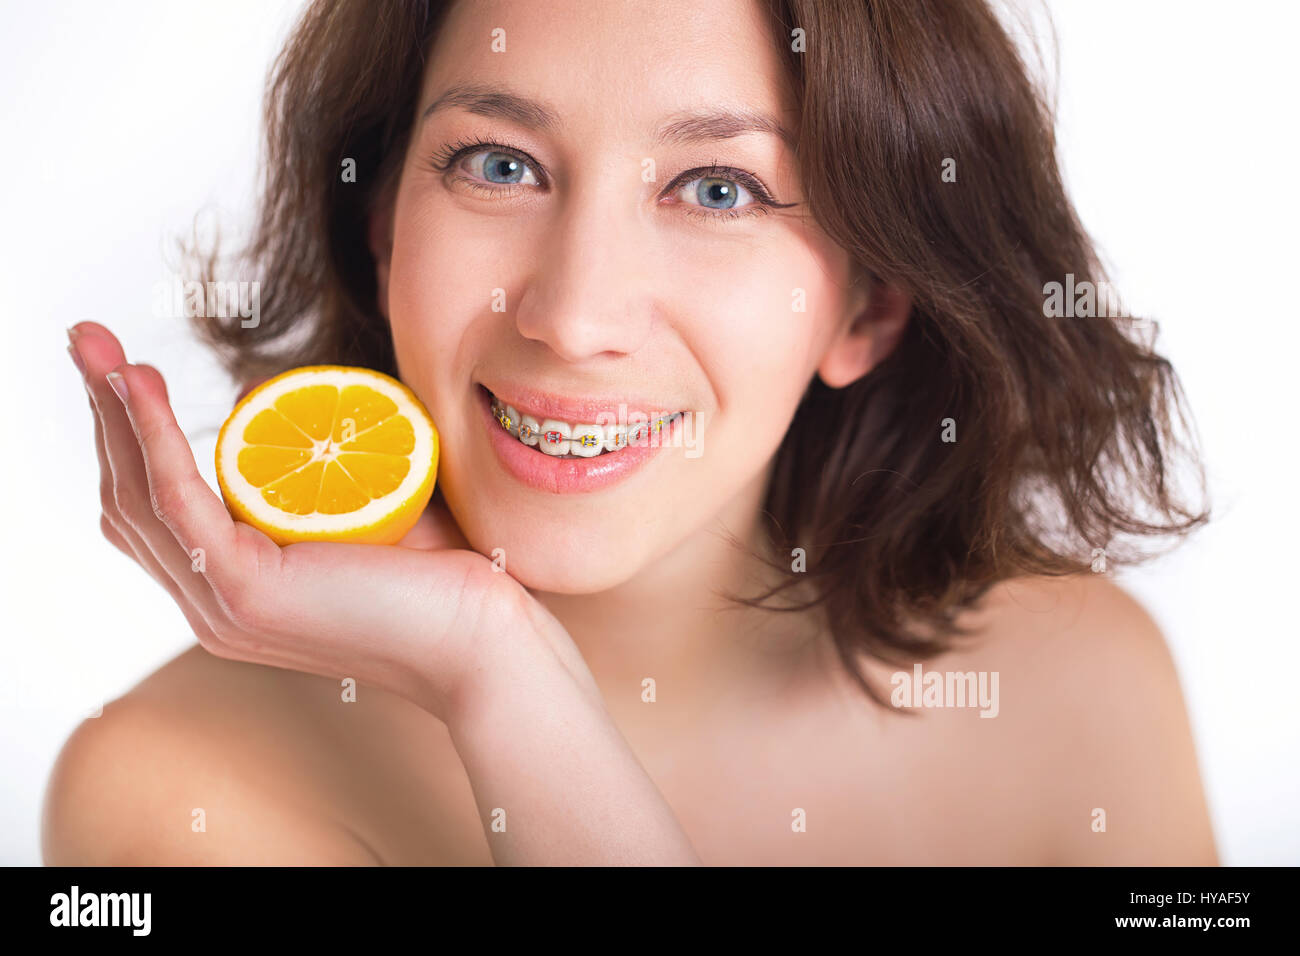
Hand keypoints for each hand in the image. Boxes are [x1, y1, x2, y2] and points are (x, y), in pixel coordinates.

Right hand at [67, 321, 596, 724]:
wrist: (483, 638)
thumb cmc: (441, 578)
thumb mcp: (364, 508)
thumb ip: (319, 469)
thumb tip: (288, 400)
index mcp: (236, 595)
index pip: (154, 515)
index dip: (129, 441)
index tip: (124, 372)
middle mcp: (215, 607)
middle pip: (128, 500)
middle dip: (103, 415)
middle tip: (88, 340)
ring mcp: (223, 606)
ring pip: (139, 494)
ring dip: (111, 412)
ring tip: (96, 345)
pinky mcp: (244, 592)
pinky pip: (177, 499)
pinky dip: (151, 435)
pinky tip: (137, 383)